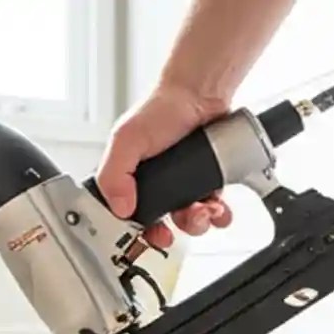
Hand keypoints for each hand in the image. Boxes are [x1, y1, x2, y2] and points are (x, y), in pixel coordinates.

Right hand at [96, 83, 234, 249]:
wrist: (201, 96)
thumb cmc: (161, 109)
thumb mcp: (126, 140)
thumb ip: (114, 174)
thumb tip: (120, 207)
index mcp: (132, 177)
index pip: (130, 215)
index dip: (139, 232)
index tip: (149, 237)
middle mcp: (159, 183)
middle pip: (163, 224)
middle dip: (171, 231)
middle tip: (176, 230)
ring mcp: (185, 184)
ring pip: (191, 220)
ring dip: (198, 222)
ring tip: (203, 208)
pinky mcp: (209, 182)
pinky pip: (215, 210)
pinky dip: (219, 214)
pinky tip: (218, 206)